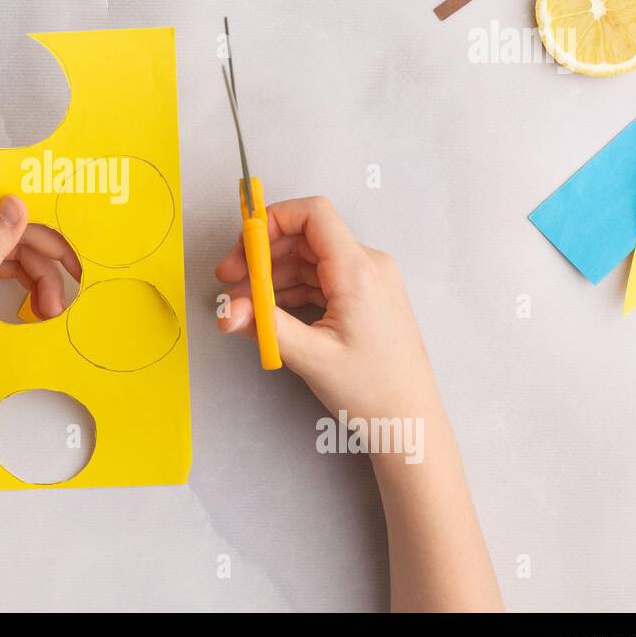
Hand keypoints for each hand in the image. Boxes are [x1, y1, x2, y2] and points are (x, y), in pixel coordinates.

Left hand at [0, 196, 80, 396]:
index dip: (45, 231)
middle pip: (15, 230)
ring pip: (15, 249)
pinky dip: (24, 282)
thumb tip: (17, 202)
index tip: (73, 257)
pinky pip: (4, 263)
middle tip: (67, 294)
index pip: (9, 211)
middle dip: (45, 262)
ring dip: (39, 277)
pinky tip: (37, 304)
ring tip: (51, 310)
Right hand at [216, 196, 438, 420]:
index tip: (241, 247)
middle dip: (261, 255)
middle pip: (304, 237)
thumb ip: (264, 327)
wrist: (411, 422)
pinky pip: (319, 280)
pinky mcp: (362, 298)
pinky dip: (290, 291)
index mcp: (359, 271)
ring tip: (243, 307)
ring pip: (308, 260)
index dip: (271, 220)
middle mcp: (366, 266)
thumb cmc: (374, 391)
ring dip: (271, 277)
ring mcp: (366, 281)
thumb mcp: (312, 357)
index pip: (312, 214)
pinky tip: (268, 313)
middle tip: (228, 281)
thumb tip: (225, 311)